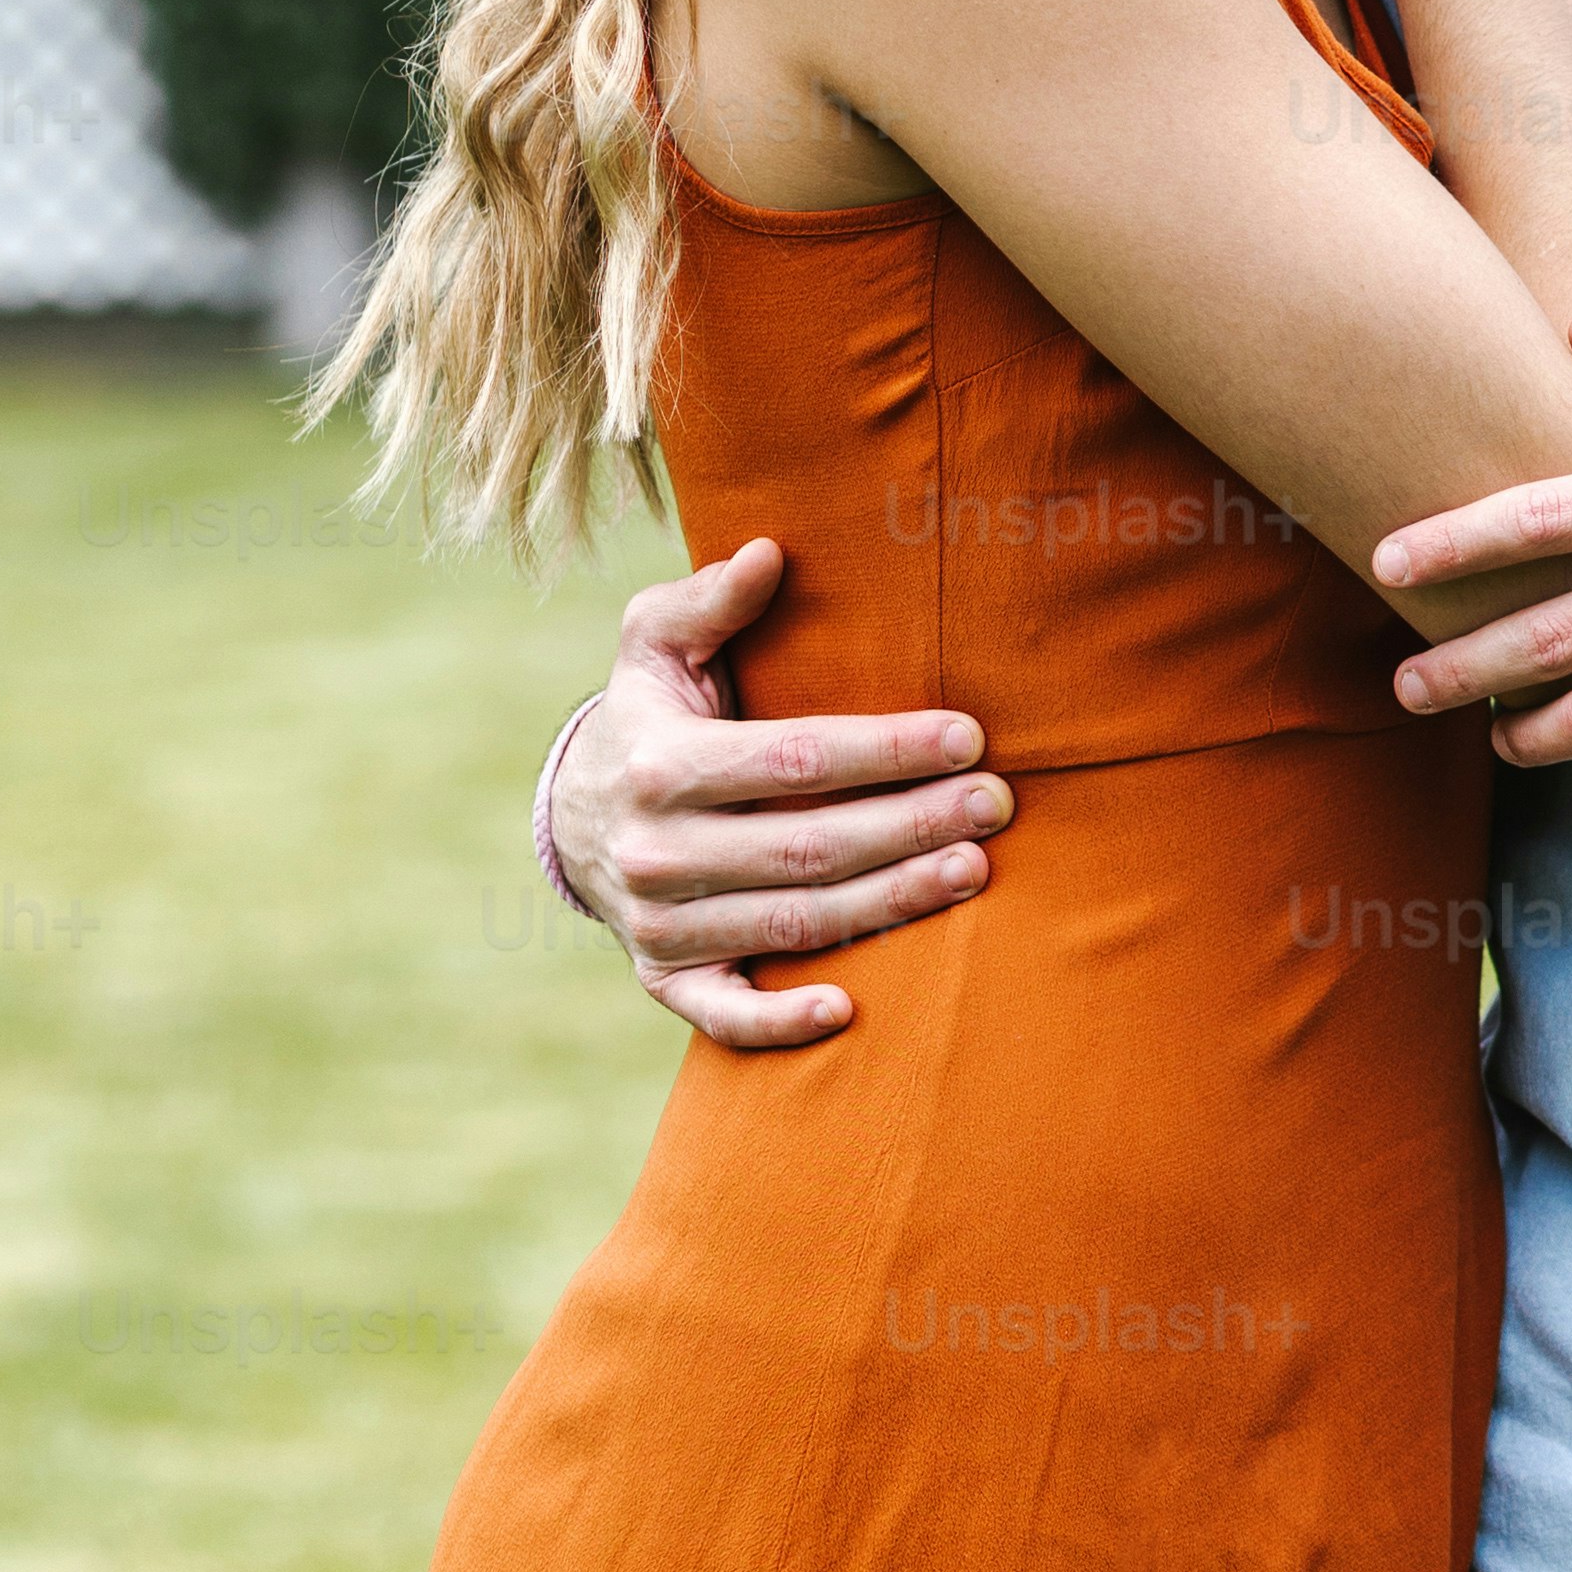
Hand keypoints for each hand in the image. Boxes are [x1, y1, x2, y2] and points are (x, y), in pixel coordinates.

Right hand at [551, 538, 1015, 1051]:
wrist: (574, 813)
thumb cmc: (646, 711)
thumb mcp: (655, 642)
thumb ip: (711, 600)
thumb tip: (770, 551)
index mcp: (661, 764)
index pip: (798, 758)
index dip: (889, 750)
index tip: (969, 736)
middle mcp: (657, 852)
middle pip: (810, 845)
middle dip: (913, 825)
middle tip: (997, 804)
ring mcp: (660, 924)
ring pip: (794, 922)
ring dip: (890, 902)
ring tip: (974, 869)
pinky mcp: (665, 978)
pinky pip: (724, 1015)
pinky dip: (780, 1020)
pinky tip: (849, 1008)